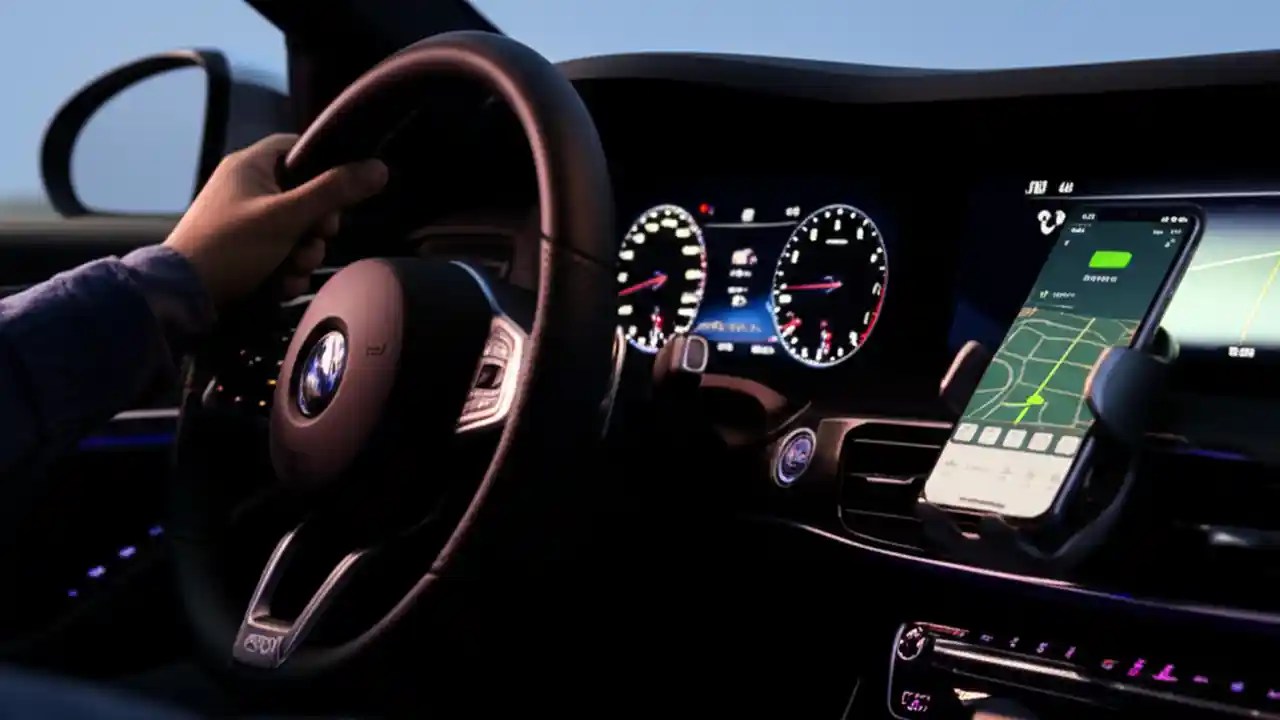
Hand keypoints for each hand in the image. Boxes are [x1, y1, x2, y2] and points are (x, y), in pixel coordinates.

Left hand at [164, 133, 387, 306]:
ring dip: (304, 255)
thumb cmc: (232, 246)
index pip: (300, 148)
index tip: (339, 195)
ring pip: (297, 230)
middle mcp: (248, 187)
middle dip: (317, 227)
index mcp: (251, 164)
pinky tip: (280, 286)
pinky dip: (286, 271)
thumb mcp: (288, 217)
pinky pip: (280, 253)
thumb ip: (334, 191)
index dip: (326, 167)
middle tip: (315, 240)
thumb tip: (379, 168)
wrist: (184, 297)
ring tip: (291, 271)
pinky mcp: (244, 251)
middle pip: (306, 195)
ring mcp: (245, 220)